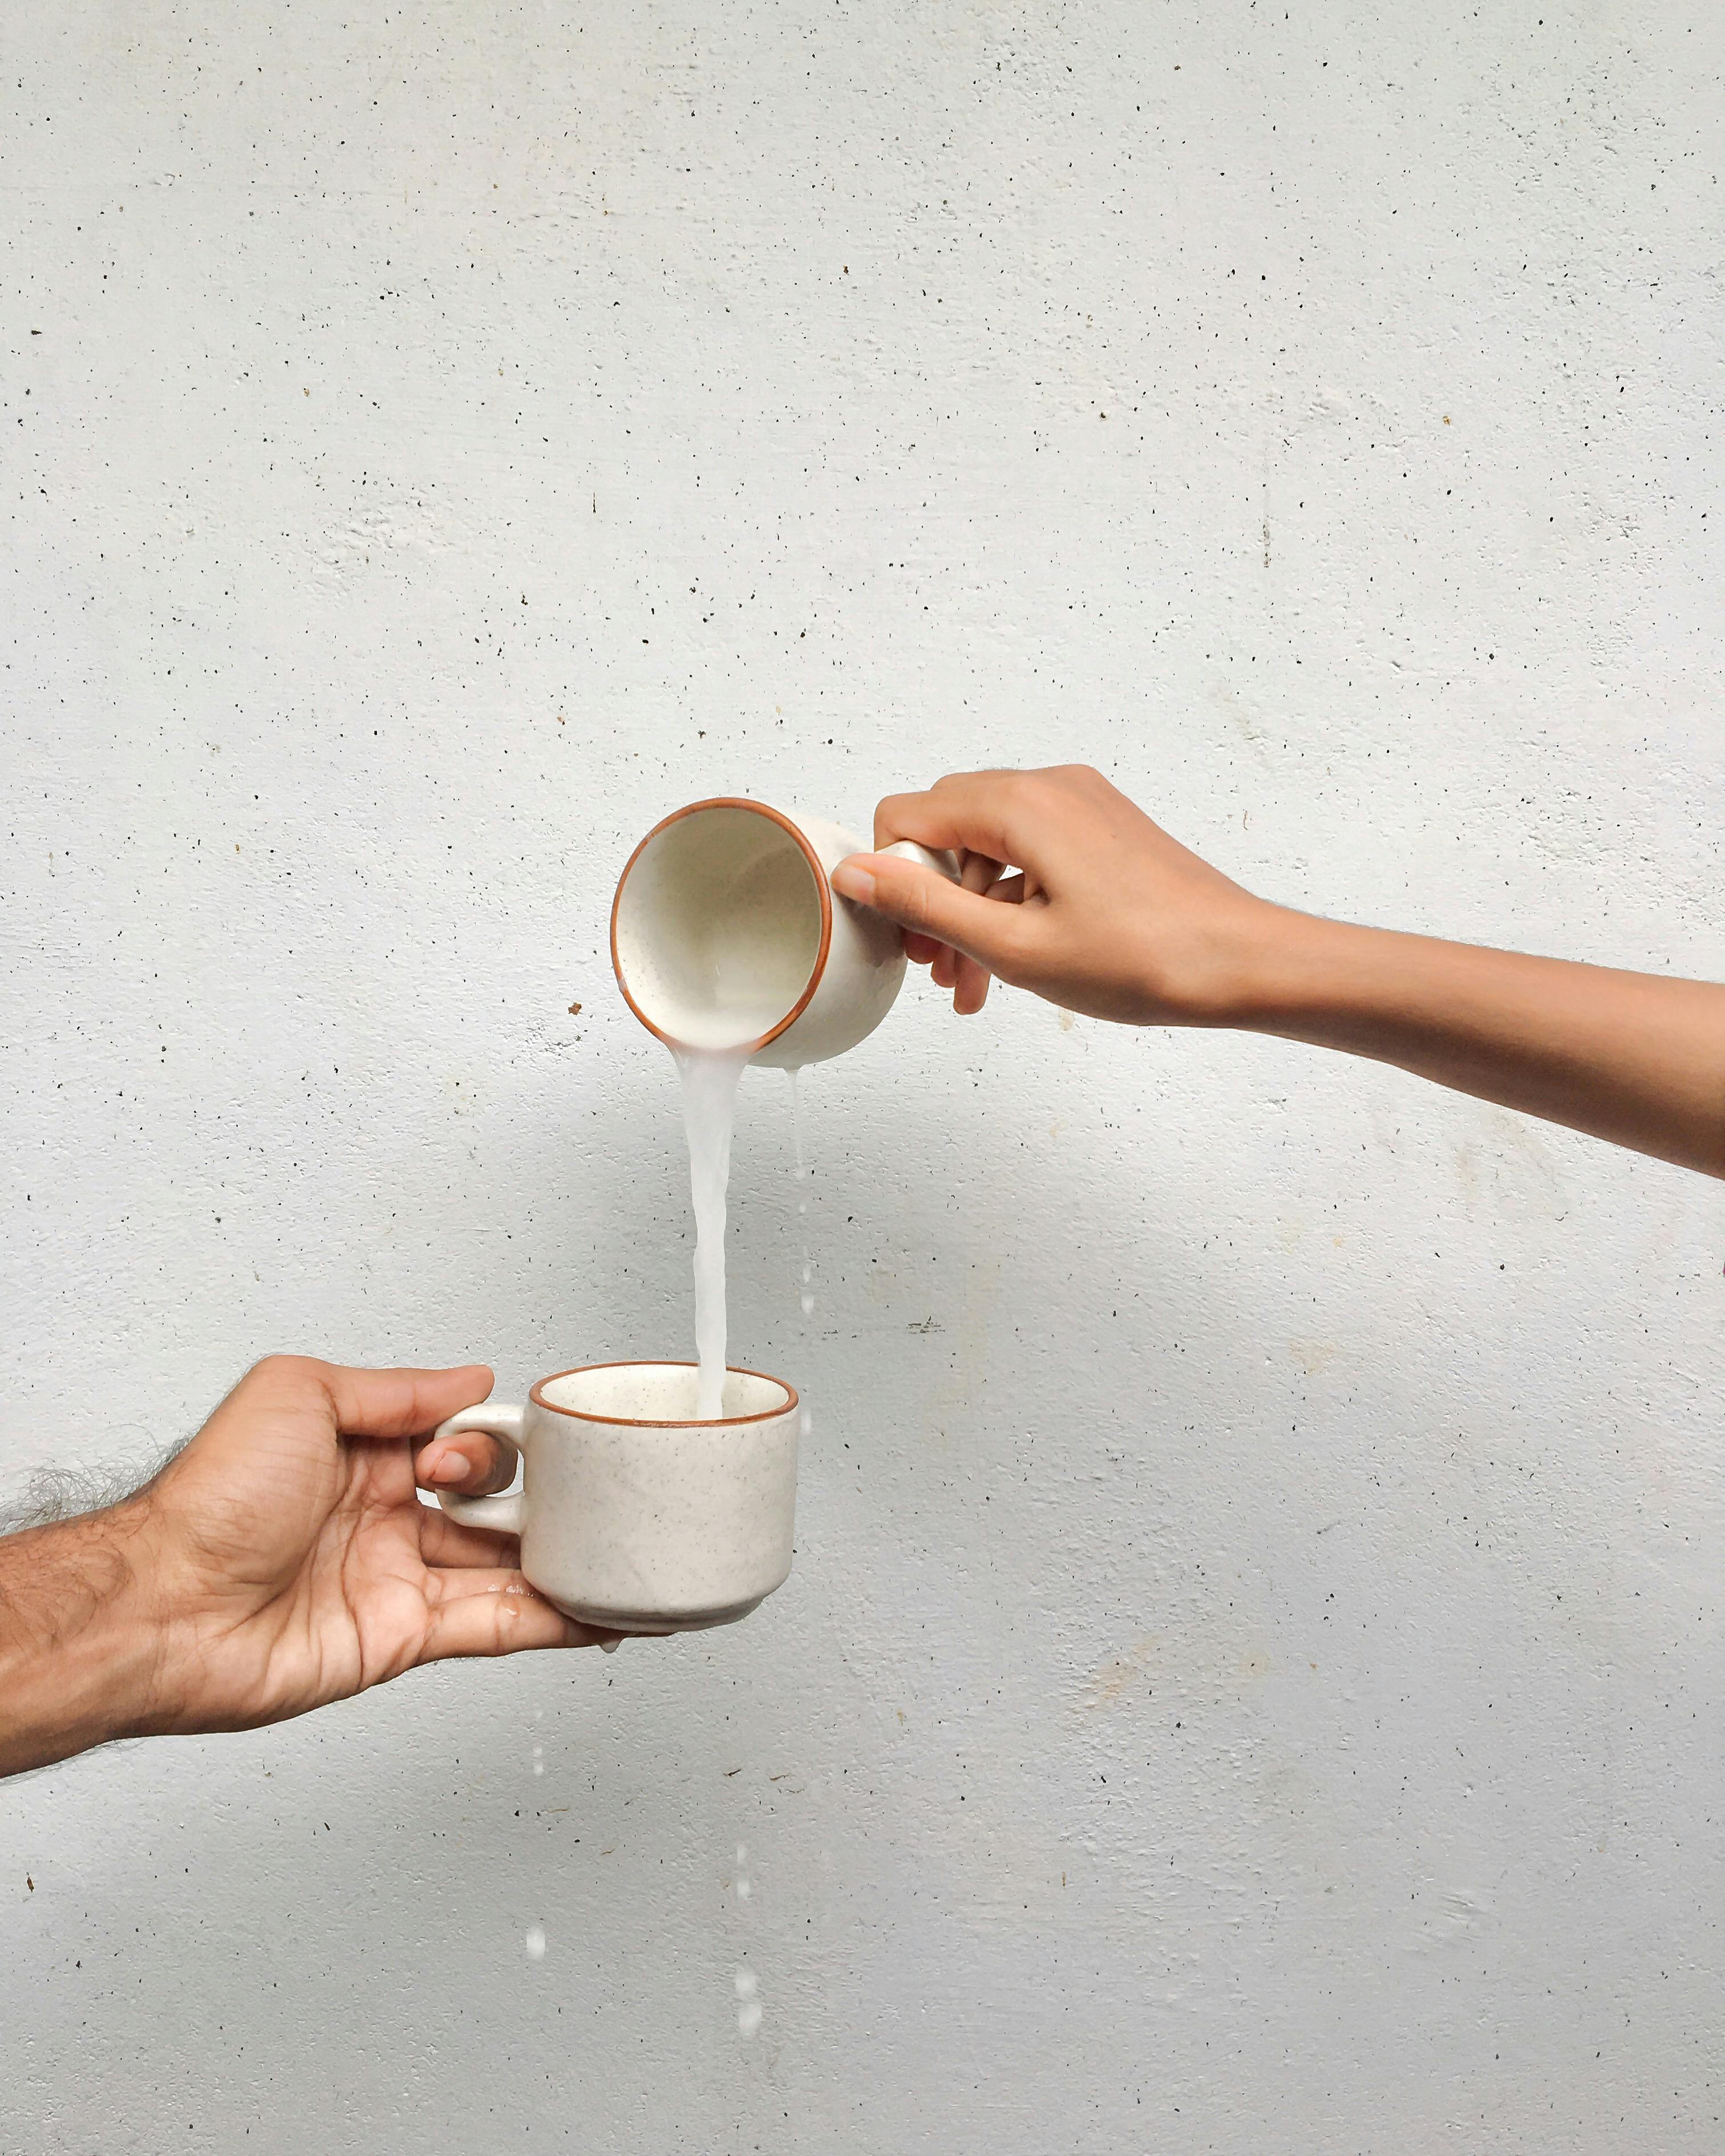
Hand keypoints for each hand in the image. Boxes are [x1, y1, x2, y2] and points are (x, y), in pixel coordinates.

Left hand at [0, 1357, 616, 1775]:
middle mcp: (384, 1518)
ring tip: (628, 1553)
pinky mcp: (401, 1640)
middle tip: (583, 1496)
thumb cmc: (209, 1498)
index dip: (489, 1442)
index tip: (490, 1447)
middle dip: (542, 1500)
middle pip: (493, 1506)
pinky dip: (553, 1621)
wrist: (163, 1605)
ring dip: (565, 1564)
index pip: (461, 1441)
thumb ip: (396, 1390)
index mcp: (362, 1455)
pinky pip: (493, 1625)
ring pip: (504, 1570)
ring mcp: (396, 1582)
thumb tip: (471, 1379)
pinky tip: (601, 1611)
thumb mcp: (299, 1393)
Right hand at [831, 765, 1284, 1023]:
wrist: (1243, 964)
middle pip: (948, 828)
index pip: (908, 814)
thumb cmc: (1143, 959)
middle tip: (937, 968)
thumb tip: (854, 872)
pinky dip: (1012, 904)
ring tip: (973, 985)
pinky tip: (1013, 966)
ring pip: (989, 848)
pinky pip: (1032, 855)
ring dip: (971, 912)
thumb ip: (924, 905)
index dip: (892, 879)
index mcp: (1021, 804)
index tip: (908, 939)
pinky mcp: (1104, 829)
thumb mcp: (1011, 945)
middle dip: (931, 900)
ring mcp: (1082, 804)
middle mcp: (1051, 786)